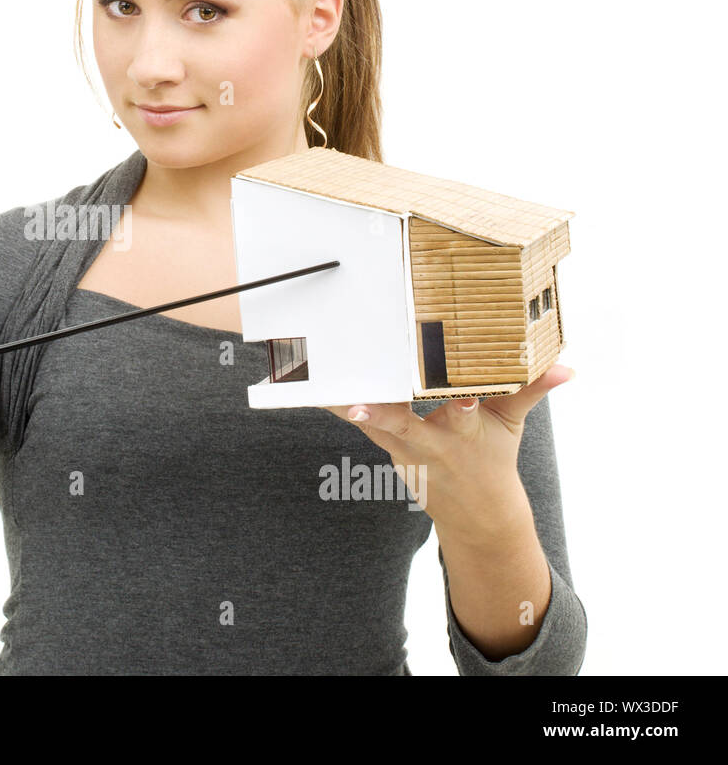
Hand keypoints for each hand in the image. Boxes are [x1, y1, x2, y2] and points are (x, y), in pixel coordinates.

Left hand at [321, 364, 575, 545]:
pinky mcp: (386, 450)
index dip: (467, 408)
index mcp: (467, 434)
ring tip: (320, 385)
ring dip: (347, 408)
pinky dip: (340, 407)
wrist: (475, 514)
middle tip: (359, 406)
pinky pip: (361, 425)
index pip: (468, 416)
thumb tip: (566, 368)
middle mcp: (432, 445)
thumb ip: (531, 390)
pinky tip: (317, 387)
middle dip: (385, 417)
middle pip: (407, 427)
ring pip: (373, 426)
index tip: (466, 400)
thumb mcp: (511, 424)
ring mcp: (404, 451)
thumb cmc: (493, 457)